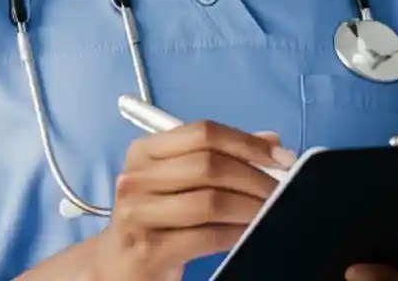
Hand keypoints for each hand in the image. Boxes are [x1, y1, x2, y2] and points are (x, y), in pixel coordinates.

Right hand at [93, 121, 295, 280]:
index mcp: (142, 152)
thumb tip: (271, 140)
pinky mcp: (149, 249)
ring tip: (269, 212)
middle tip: (280, 190)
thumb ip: (219, 158)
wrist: (116, 265)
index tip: (280, 157)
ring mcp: (138, 214)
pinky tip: (248, 233)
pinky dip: (236, 233)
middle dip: (254, 177)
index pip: (202, 132)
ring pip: (210, 201)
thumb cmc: (153, 220)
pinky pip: (207, 236)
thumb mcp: (177, 182)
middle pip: (208, 165)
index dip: (247, 142)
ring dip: (250, 207)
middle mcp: (135, 178)